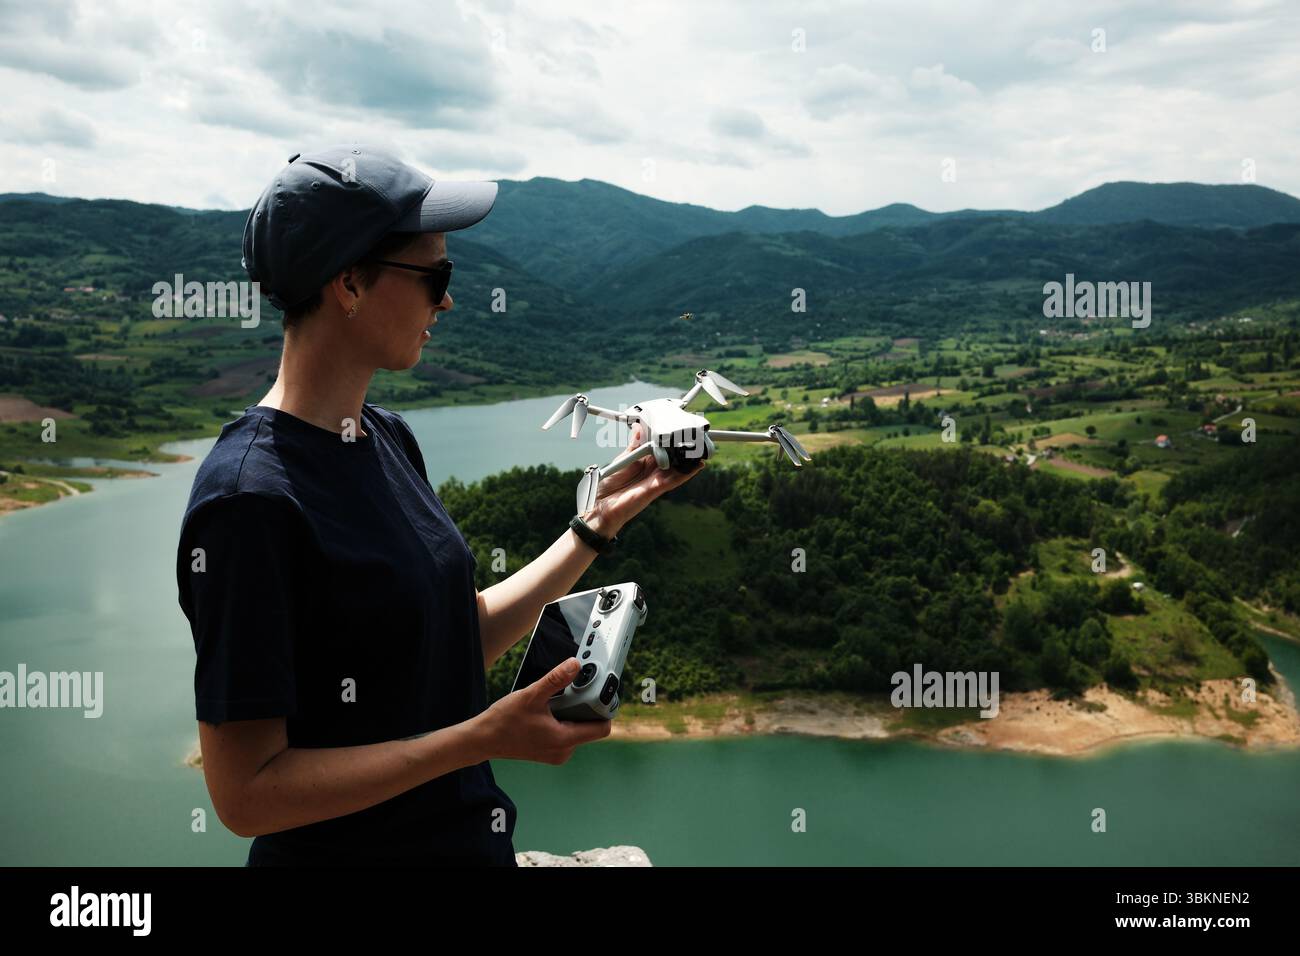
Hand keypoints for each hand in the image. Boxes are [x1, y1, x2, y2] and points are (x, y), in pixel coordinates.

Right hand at [477, 658, 610, 763]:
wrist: (482, 740)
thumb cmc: (503, 721)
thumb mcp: (531, 695)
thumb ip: (555, 679)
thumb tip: (575, 665)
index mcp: (564, 740)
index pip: (602, 729)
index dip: (604, 710)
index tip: (600, 694)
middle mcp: (564, 751)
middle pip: (590, 727)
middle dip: (584, 708)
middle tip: (571, 693)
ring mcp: (557, 753)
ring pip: (578, 730)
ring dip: (571, 715)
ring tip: (554, 704)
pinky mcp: (549, 751)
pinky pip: (566, 734)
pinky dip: (562, 721)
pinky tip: (546, 713)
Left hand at [582, 421, 704, 536]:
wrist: (600, 506)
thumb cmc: (609, 484)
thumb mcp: (623, 459)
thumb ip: (634, 445)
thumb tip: (639, 427)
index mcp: (644, 461)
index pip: (662, 448)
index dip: (672, 439)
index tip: (682, 428)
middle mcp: (653, 470)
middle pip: (673, 457)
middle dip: (685, 448)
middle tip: (699, 436)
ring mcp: (656, 480)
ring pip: (678, 469)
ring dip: (690, 461)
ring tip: (703, 449)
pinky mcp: (655, 490)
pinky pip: (674, 481)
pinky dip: (686, 474)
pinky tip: (697, 467)